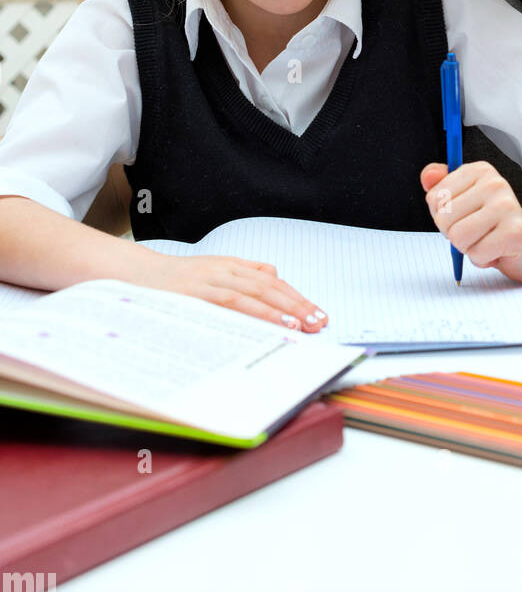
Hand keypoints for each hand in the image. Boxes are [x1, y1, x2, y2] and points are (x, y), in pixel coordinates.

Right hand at [138, 251, 329, 331]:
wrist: (133, 273)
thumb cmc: (173, 279)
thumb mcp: (211, 270)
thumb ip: (243, 272)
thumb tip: (274, 276)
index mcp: (229, 265)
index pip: (271, 280)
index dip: (295, 297)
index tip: (316, 313)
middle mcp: (223, 270)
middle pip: (269, 286)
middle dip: (296, 305)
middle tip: (319, 322)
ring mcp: (209, 281)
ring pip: (253, 293)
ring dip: (280, 310)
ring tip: (301, 325)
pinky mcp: (194, 294)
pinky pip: (228, 303)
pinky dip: (251, 313)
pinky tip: (266, 324)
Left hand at [420, 160, 521, 282]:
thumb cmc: (492, 225)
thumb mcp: (462, 201)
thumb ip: (440, 186)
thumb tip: (428, 176)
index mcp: (479, 170)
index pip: (435, 198)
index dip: (443, 216)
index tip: (464, 216)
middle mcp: (495, 183)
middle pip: (444, 218)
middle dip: (454, 234)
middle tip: (476, 232)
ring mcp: (507, 206)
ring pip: (458, 237)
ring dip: (468, 248)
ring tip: (486, 241)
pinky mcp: (516, 232)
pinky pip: (477, 253)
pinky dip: (482, 259)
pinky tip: (497, 251)